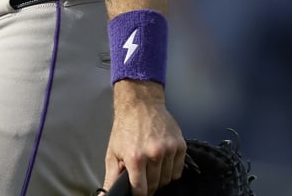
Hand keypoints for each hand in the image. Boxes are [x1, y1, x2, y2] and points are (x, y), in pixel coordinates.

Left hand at [104, 81, 186, 195]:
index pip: (141, 190)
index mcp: (135, 158)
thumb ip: (111, 177)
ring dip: (160, 178)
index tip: (137, 192)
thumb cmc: (125, 128)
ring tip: (151, 167)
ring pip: (168, 179)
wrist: (140, 104)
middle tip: (143, 177)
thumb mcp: (113, 152)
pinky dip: (171, 171)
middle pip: (155, 185)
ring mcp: (169, 150)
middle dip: (148, 185)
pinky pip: (178, 171)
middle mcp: (153, 154)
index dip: (138, 194)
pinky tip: (162, 162)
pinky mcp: (180, 145)